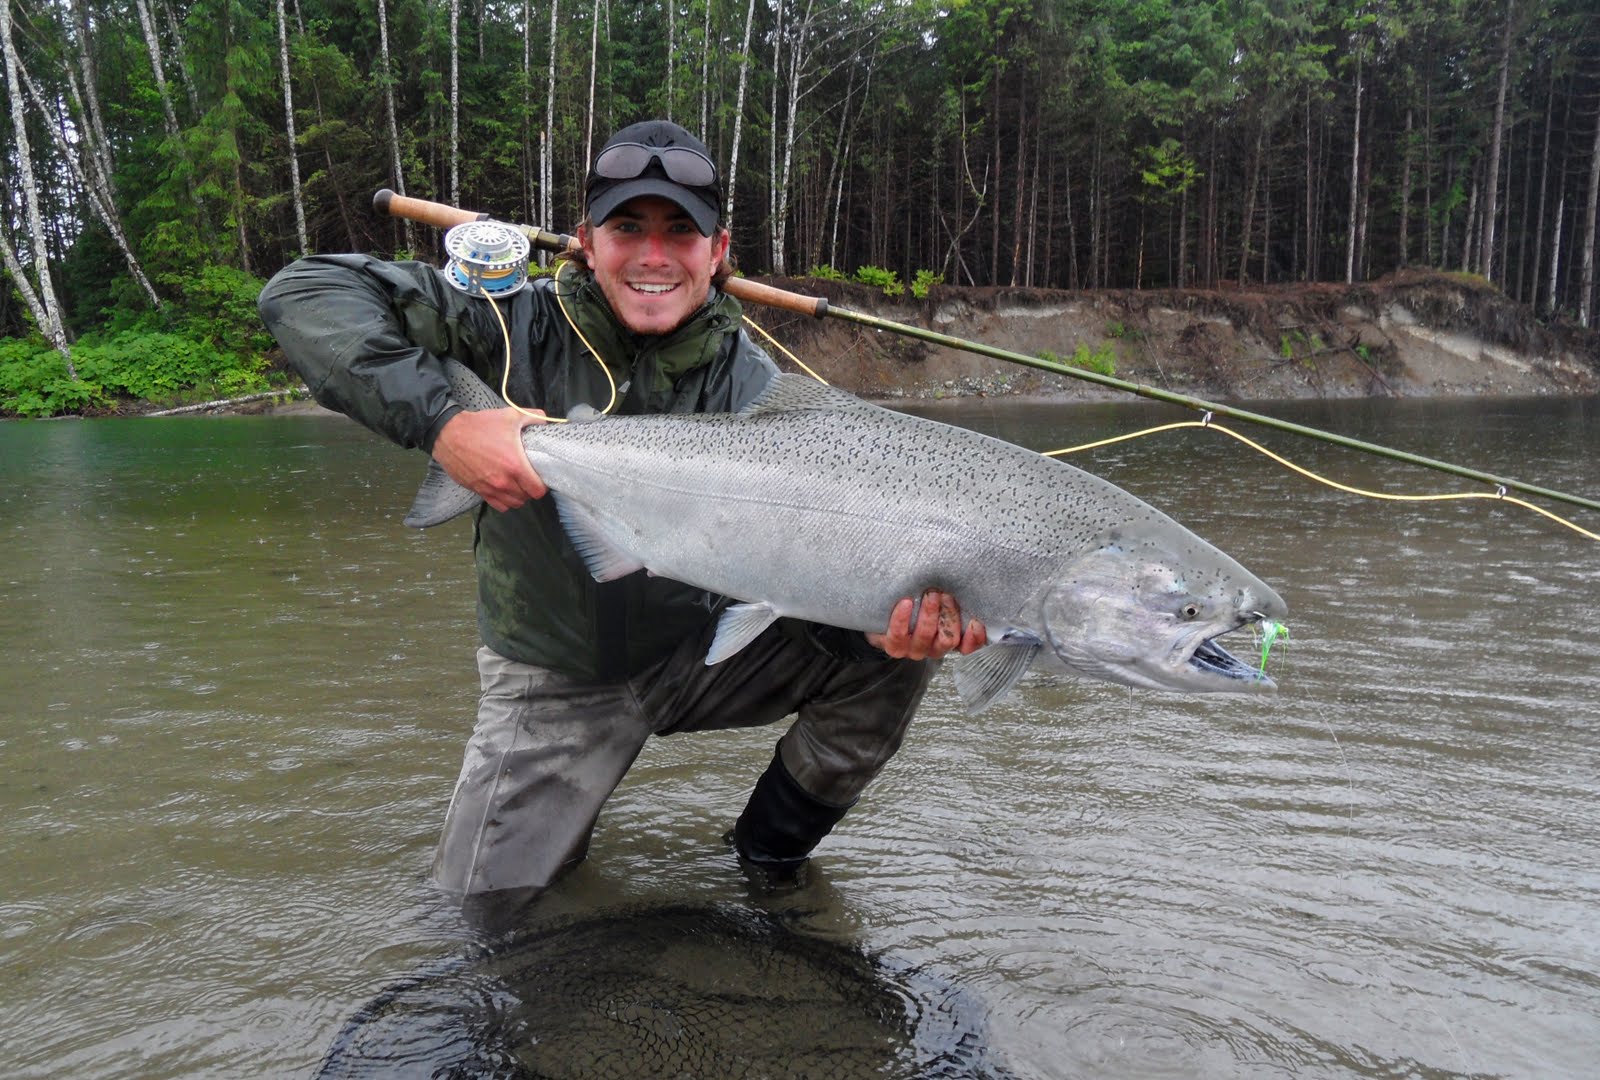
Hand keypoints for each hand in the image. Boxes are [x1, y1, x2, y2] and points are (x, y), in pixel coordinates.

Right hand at [431, 407, 548, 510]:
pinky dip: (504, 501)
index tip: (540, 477)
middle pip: (526, 498)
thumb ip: (533, 417)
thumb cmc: (480, 426)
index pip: (538, 490)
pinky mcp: (478, 490)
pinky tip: (504, 489)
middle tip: (529, 477)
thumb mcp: (510, 415)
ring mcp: (490, 488)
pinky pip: (498, 505)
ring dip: (518, 496)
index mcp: (515, 466)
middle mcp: (503, 481)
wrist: (448, 434)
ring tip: (517, 484)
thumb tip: (546, 421)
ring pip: (513, 504)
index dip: (542, 485)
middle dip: (530, 489)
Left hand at [866, 590, 986, 660]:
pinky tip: (905, 602)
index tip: (975, 621)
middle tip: (945, 595)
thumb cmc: (918, 603)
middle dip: (949, 616)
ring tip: (930, 594)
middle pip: (948, 639)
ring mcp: (913, 649)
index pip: (968, 647)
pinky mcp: (894, 646)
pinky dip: (902, 618)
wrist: (885, 613)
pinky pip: (898, 635)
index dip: (974, 638)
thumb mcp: (940, 601)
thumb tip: (966, 579)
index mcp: (949, 639)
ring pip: (926, 636)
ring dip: (929, 613)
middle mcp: (933, 648)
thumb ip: (953, 598)